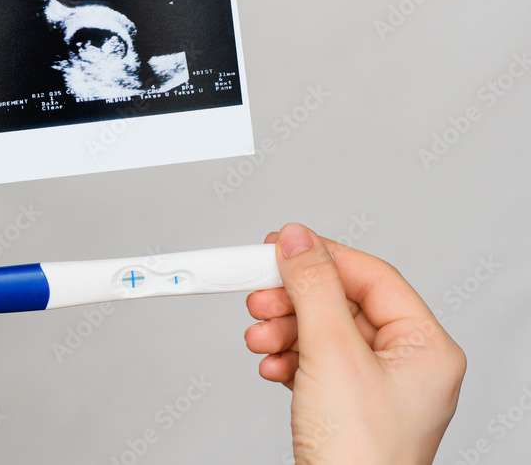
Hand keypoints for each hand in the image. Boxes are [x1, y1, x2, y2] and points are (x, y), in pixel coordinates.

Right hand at [245, 223, 465, 463]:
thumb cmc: (360, 456)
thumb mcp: (333, 355)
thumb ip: (313, 288)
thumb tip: (298, 240)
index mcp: (425, 348)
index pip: (371, 276)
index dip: (322, 257)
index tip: (278, 247)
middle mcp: (404, 364)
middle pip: (341, 303)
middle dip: (294, 299)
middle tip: (259, 294)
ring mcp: (374, 387)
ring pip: (322, 332)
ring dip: (283, 328)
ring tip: (259, 337)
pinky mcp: (344, 405)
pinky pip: (312, 362)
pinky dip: (286, 357)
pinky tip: (271, 364)